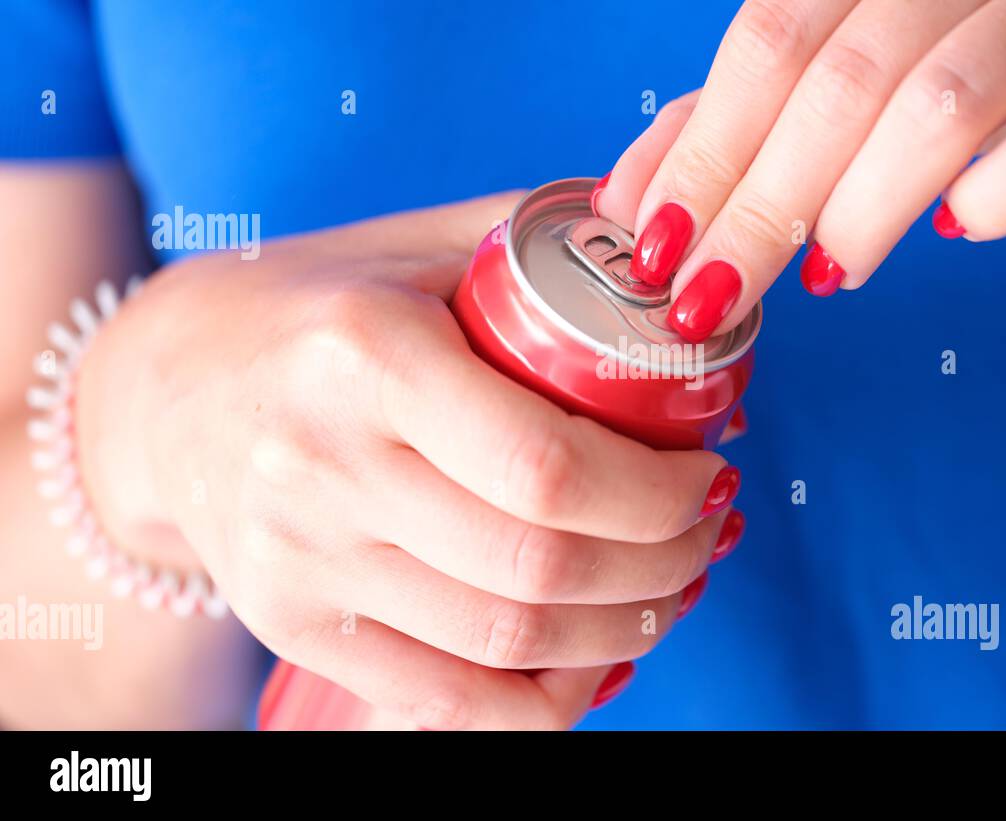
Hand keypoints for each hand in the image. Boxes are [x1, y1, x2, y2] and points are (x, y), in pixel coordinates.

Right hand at [74, 192, 743, 728]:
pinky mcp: (294, 628)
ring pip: (508, 642)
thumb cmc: (317, 308)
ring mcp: (301, 563)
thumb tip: (687, 299)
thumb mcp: (422, 244)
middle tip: (709, 531)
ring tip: (674, 586)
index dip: (658, 493)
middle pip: (539, 563)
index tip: (710, 473)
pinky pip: (446, 704)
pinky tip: (600, 655)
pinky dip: (548, 698)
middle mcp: (323, 466)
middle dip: (666, 564)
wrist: (166, 391)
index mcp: (366, 354)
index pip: (546, 465)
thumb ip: (550, 250)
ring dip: (627, 628)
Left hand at [593, 0, 1005, 337]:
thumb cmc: (1000, 62)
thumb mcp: (860, 76)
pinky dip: (999, 194)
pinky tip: (963, 227)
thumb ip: (747, 119)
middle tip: (714, 296)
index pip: (770, 39)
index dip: (704, 149)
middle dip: (760, 203)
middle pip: (840, 75)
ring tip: (829, 273)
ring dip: (863, 208)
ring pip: (942, 101)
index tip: (656, 245)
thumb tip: (633, 197)